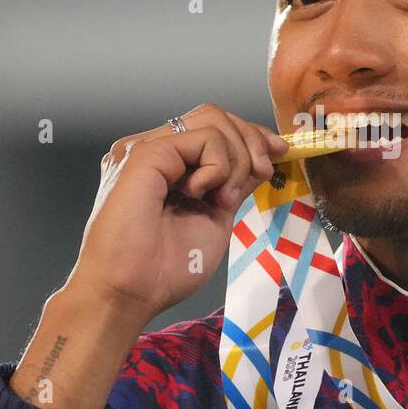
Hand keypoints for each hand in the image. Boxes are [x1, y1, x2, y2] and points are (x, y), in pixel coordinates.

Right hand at [60, 103, 289, 321]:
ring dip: (237, 159)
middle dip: (251, 140)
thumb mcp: (214, 217)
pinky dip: (219, 166)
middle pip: (214, 115)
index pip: (212, 127)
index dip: (250, 135)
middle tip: (263, 174)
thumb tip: (262, 159)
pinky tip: (204, 195)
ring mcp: (145, 148)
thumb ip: (233, 184)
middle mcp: (152, 150)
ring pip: (213, 120)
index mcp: (165, 165)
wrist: (129, 293)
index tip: (279, 154)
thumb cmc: (163, 269)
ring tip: (224, 199)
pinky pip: (203, 138)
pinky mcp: (145, 154)